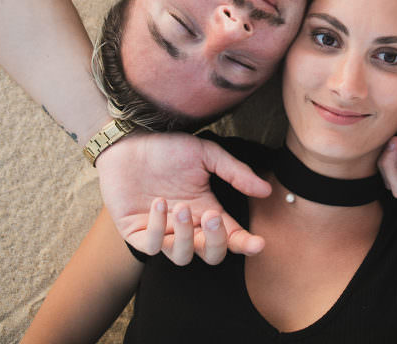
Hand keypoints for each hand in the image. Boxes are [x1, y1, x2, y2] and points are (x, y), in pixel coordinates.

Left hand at [96, 131, 271, 264]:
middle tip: (211, 215)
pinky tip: (159, 203)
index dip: (245, 244)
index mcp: (207, 211)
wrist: (130, 141)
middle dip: (215, 240)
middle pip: (211, 255)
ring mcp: (162, 232)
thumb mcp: (207, 155)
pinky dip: (158, 228)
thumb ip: (236, 173)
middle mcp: (188, 227)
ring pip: (182, 257)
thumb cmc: (168, 147)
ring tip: (180, 206)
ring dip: (185, 235)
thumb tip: (265, 190)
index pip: (231, 237)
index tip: (258, 243)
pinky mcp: (137, 233)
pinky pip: (152, 246)